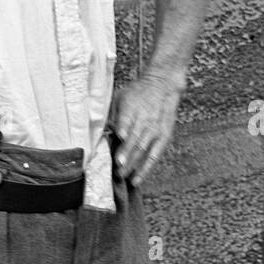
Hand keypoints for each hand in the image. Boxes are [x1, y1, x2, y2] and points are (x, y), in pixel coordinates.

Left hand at [112, 72, 182, 187]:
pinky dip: (146, 167)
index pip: (126, 120)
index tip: (118, 139)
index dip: (122, 129)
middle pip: (135, 139)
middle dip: (127, 155)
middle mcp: (145, 119)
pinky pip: (155, 155)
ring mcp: (155, 129)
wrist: (162, 85)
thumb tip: (100, 132)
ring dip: (134, 164)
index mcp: (131, 107)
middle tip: (118, 169)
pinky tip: (138, 178)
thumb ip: (111, 114)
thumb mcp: (120, 97)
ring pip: (144, 150)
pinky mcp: (164, 136)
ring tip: (124, 177)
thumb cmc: (137, 93)